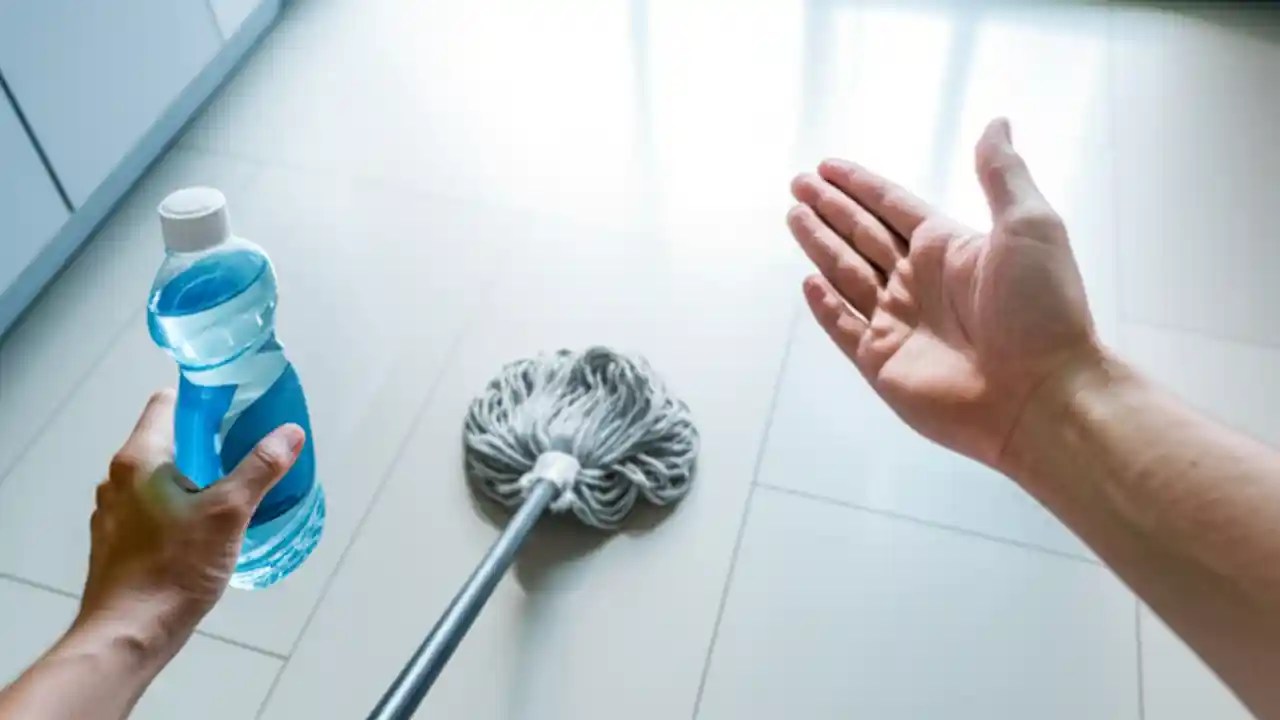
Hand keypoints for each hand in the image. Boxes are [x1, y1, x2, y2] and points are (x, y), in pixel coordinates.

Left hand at [77, 389, 304, 660]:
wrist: (128, 634)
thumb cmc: (174, 569)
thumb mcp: (229, 513)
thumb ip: (261, 468)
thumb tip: (290, 432)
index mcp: (139, 459)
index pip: (166, 403)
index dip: (201, 399)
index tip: (235, 408)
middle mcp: (117, 479)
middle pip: (165, 440)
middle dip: (205, 443)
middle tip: (245, 454)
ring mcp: (113, 511)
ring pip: (158, 477)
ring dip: (191, 478)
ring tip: (229, 495)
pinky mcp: (116, 541)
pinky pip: (150, 507)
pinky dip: (176, 507)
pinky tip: (202, 532)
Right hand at [787, 118, 1098, 467]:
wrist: (1042, 395)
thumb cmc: (1042, 309)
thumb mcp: (1030, 226)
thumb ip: (1002, 175)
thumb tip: (997, 122)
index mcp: (949, 247)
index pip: (892, 207)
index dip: (859, 186)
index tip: (827, 166)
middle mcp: (919, 281)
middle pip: (862, 235)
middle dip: (830, 208)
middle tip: (798, 183)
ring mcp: (898, 322)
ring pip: (846, 273)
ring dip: (820, 245)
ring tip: (794, 216)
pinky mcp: (882, 362)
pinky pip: (844, 326)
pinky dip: (825, 305)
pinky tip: (809, 281)